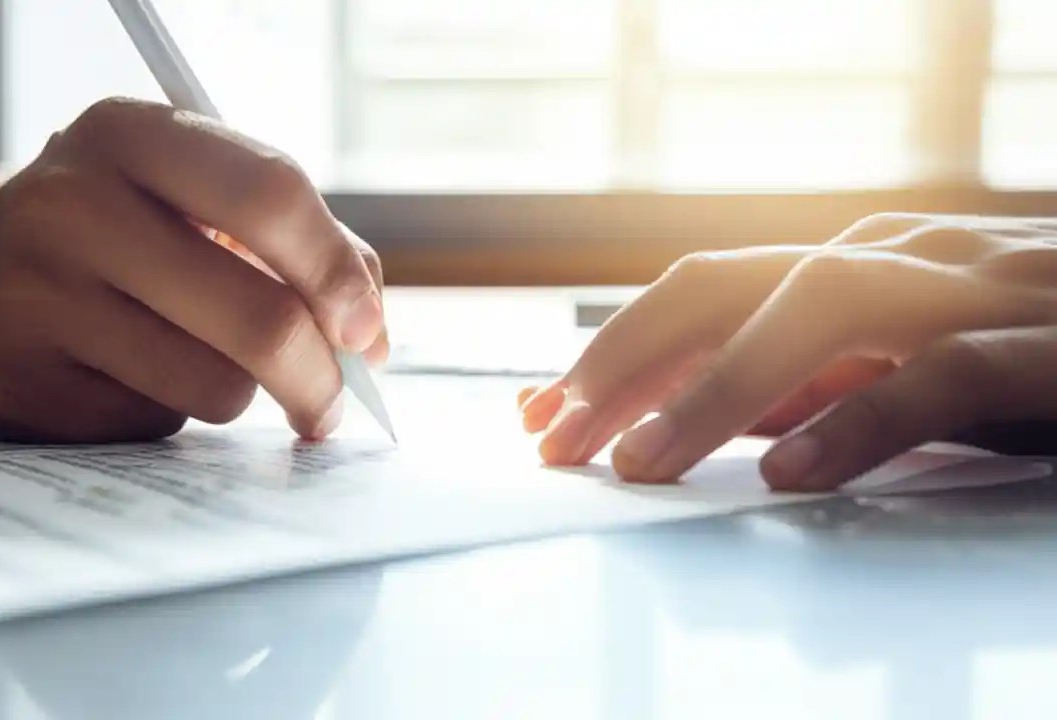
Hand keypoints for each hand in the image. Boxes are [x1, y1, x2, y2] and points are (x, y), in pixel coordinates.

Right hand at [0, 98, 387, 442]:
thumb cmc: (113, 236)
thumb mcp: (190, 197)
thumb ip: (298, 248)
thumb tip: (371, 342)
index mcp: (128, 134)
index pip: (270, 195)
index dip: (337, 272)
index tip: (364, 331)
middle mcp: (70, 205)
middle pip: (257, 317)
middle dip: (318, 377)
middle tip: (330, 404)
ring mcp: (31, 298)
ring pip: (216, 387)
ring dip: (236, 392)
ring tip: (185, 356)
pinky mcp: (13, 386)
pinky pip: (154, 424)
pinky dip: (166, 414)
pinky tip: (118, 378)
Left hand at [519, 213, 1056, 489]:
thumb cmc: (1033, 351)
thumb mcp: (895, 365)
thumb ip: (807, 383)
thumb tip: (694, 419)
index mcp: (851, 265)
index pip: (698, 294)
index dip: (610, 353)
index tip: (541, 414)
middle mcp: (894, 260)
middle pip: (724, 285)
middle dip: (624, 363)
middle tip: (555, 441)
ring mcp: (969, 291)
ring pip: (817, 311)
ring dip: (713, 389)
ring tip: (638, 461)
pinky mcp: (1044, 346)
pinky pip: (940, 374)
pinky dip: (860, 418)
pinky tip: (792, 473)